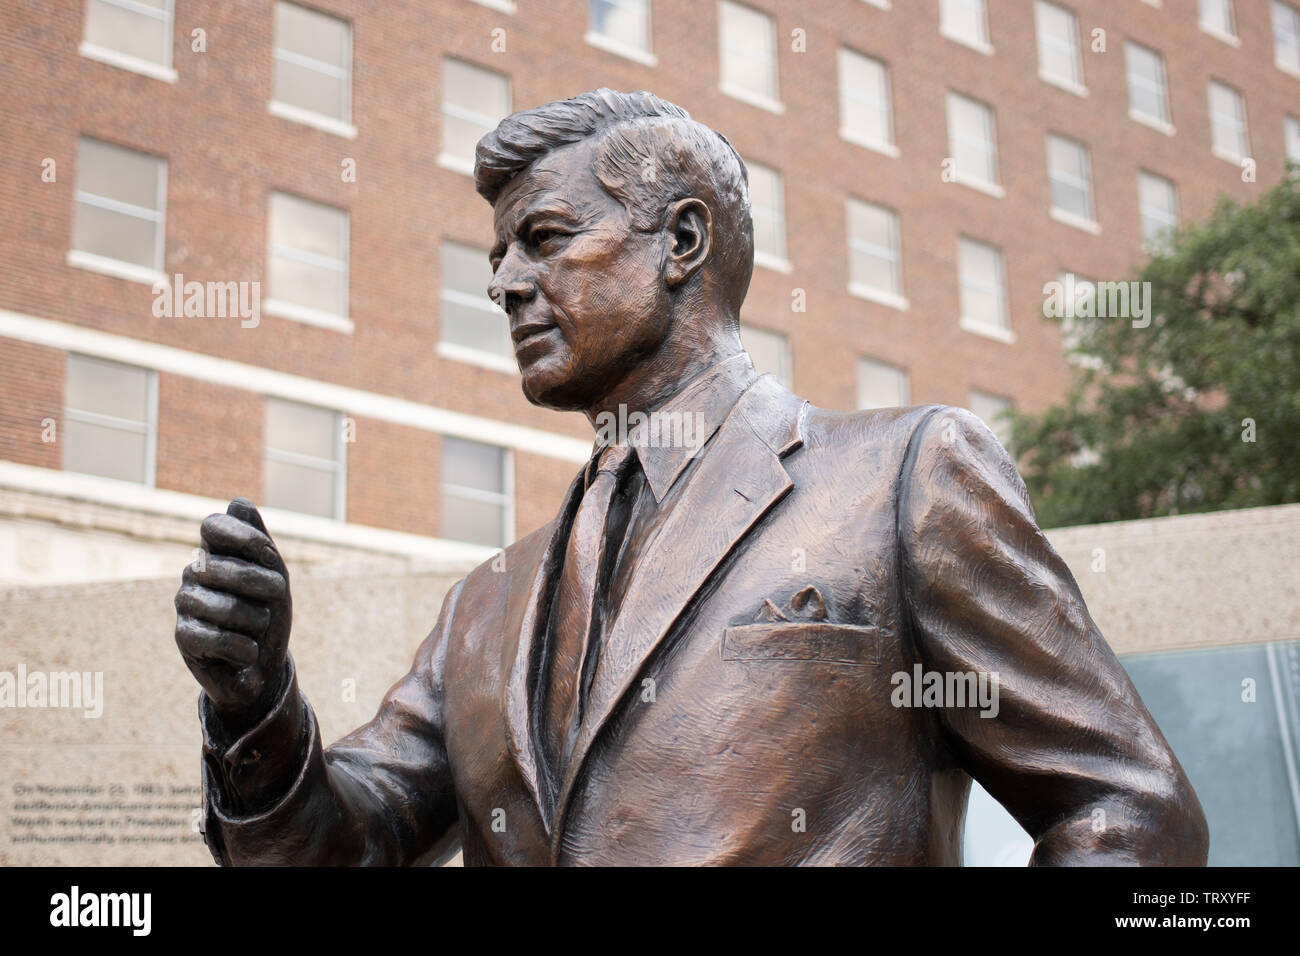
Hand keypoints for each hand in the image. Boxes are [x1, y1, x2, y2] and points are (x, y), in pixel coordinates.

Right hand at [174, 498, 291, 731]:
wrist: (261, 667)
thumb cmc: (269, 615)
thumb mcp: (275, 577)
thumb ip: (258, 542)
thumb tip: (239, 502)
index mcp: (217, 552)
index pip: (214, 525)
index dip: (245, 537)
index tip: (271, 555)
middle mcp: (195, 571)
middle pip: (227, 568)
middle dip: (264, 587)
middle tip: (273, 602)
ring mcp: (185, 602)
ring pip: (228, 608)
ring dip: (257, 623)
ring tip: (257, 630)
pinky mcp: (183, 636)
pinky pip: (220, 639)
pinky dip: (246, 649)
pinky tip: (247, 652)